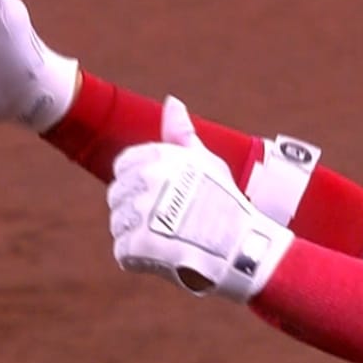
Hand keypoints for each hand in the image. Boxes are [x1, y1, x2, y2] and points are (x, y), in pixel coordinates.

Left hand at [108, 96, 295, 301]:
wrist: (243, 249)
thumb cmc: (227, 204)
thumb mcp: (207, 162)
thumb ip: (181, 134)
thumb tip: (172, 102)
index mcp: (156, 157)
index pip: (124, 166)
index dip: (142, 185)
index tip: (167, 197)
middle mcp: (143, 181)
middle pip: (118, 197)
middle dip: (140, 211)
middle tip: (174, 223)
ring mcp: (138, 214)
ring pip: (119, 226)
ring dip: (140, 236)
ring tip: (173, 240)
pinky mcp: (136, 246)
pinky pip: (124, 252)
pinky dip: (142, 259)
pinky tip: (167, 257)